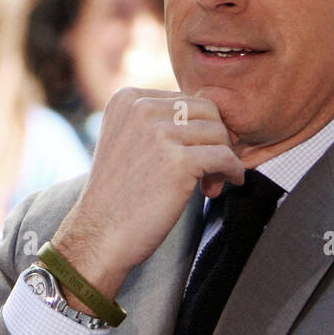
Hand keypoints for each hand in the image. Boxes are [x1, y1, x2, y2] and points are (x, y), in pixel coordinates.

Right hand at [49, 86, 244, 311]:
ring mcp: (159, 133)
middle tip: (211, 169)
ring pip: (218, 133)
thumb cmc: (118, 197)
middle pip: (206, 110)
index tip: (195, 156)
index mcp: (128, 99)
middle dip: (215, 139)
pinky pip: (225, 156)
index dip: (198, 128)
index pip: (185, 100)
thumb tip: (208, 116)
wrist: (100, 235)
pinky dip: (233, 170)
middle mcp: (141, 108)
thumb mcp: (128, 142)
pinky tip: (229, 182)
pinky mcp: (178, 161)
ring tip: (210, 183)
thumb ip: (156, 122)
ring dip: (223, 157)